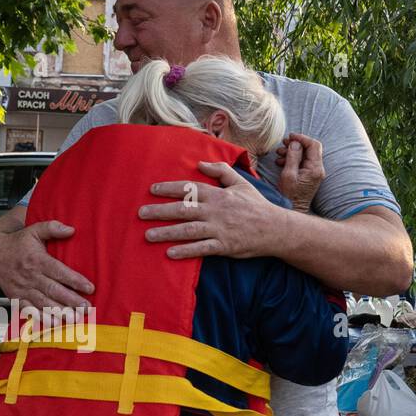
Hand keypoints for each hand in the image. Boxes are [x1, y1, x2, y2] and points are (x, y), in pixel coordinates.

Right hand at [0, 222, 93, 310]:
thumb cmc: (18, 243)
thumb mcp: (33, 230)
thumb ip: (52, 228)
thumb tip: (72, 229)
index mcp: (37, 260)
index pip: (58, 271)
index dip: (74, 280)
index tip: (90, 288)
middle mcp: (30, 276)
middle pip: (53, 290)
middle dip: (70, 301)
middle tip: (86, 308)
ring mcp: (22, 289)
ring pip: (43, 303)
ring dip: (59, 312)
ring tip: (74, 319)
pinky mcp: (16, 298)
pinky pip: (29, 311)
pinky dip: (41, 319)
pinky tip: (54, 325)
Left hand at [139, 161, 292, 259]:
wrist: (275, 229)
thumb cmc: (256, 205)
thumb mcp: (240, 183)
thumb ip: (220, 171)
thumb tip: (200, 162)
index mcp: (218, 194)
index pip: (189, 189)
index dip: (169, 189)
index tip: (152, 190)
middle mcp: (216, 211)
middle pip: (183, 210)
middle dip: (160, 211)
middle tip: (140, 213)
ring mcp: (219, 229)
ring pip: (188, 230)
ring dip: (166, 233)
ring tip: (148, 235)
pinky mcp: (224, 246)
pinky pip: (201, 249)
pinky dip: (186, 251)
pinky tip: (170, 253)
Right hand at [274, 133, 324, 212]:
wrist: (293, 210)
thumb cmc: (289, 196)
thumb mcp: (288, 175)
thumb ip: (293, 157)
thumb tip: (295, 143)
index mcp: (315, 168)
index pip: (313, 145)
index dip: (302, 138)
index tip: (290, 137)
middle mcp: (317, 169)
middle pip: (310, 149)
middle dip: (295, 144)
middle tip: (282, 144)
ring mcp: (314, 173)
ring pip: (305, 155)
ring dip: (291, 152)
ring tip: (278, 154)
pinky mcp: (308, 176)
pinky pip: (302, 162)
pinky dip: (292, 159)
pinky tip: (281, 162)